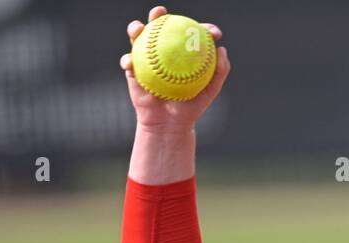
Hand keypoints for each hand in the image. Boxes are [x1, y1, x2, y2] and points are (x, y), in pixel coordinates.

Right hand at [121, 6, 230, 131]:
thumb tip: (221, 48)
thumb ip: (220, 71)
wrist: (169, 125)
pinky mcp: (133, 70)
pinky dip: (127, 60)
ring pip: (138, 38)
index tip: (209, 30)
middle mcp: (163, 51)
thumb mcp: (210, 92)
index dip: (198, 26)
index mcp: (181, 51)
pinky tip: (129, 62)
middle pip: (158, 27)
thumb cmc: (191, 108)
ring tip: (138, 28)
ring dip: (135, 28)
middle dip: (158, 15)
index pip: (188, 33)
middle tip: (161, 12)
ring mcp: (146, 58)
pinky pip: (127, 62)